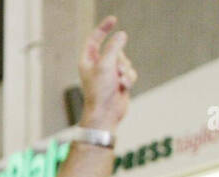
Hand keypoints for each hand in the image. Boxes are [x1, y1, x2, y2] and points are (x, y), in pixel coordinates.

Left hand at [78, 16, 136, 131]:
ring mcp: (109, 74)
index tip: (113, 19)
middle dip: (120, 58)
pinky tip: (123, 88)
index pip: (94, 39)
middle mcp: (98, 66)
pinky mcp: (119, 82)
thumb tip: (122, 35)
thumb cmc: (99, 92)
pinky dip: (129, 79)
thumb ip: (114, 47)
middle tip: (116, 70)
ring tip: (119, 82)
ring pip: (125, 61)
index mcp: (88, 61)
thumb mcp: (106, 65)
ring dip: (126, 71)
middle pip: (115, 50)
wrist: (106, 113)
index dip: (103, 29)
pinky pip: (130, 72)